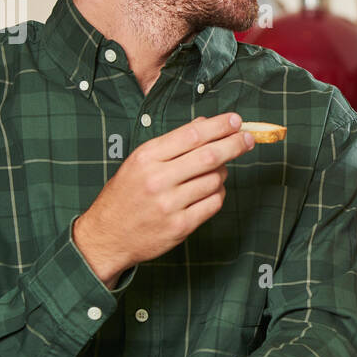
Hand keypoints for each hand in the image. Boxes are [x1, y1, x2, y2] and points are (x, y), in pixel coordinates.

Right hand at [73, 113, 255, 285]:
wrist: (107, 236)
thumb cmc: (126, 195)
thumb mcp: (140, 162)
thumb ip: (172, 143)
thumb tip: (204, 123)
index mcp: (147, 157)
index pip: (192, 134)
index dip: (219, 125)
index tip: (236, 120)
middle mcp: (158, 179)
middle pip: (209, 156)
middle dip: (235, 144)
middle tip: (249, 139)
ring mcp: (169, 205)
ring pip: (215, 180)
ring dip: (223, 173)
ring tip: (216, 171)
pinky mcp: (180, 226)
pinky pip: (213, 203)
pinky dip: (218, 194)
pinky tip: (211, 190)